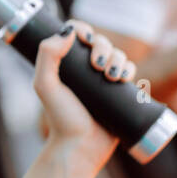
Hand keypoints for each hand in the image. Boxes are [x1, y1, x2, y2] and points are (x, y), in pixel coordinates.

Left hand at [34, 20, 131, 166]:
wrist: (80, 148)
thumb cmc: (60, 119)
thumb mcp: (45, 86)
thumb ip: (47, 56)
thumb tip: (69, 32)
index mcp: (65, 63)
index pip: (76, 33)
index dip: (84, 30)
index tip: (85, 40)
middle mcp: (84, 69)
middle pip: (101, 42)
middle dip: (104, 48)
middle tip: (98, 66)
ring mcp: (103, 81)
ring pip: (118, 56)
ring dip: (119, 59)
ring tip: (112, 77)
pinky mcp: (120, 94)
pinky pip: (131, 73)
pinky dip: (131, 70)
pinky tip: (126, 79)